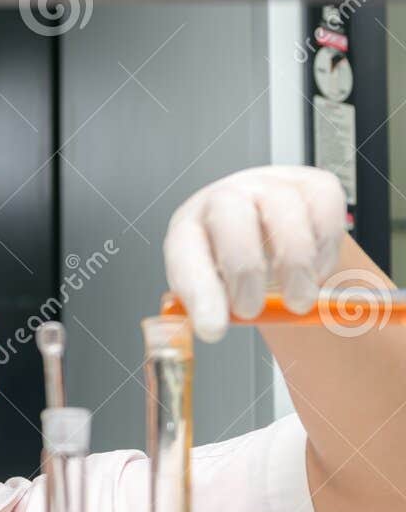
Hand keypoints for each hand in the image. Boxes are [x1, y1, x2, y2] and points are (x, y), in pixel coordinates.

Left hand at [164, 166, 346, 341]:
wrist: (266, 227)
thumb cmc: (232, 263)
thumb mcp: (214, 289)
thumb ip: (212, 308)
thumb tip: (211, 327)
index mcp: (189, 229)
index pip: (186, 255)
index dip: (200, 293)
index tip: (213, 329)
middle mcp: (226, 199)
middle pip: (232, 220)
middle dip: (245, 270)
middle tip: (253, 309)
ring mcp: (270, 185)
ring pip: (285, 212)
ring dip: (295, 263)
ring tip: (298, 299)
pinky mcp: (313, 182)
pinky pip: (325, 206)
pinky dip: (326, 245)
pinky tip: (316, 269)